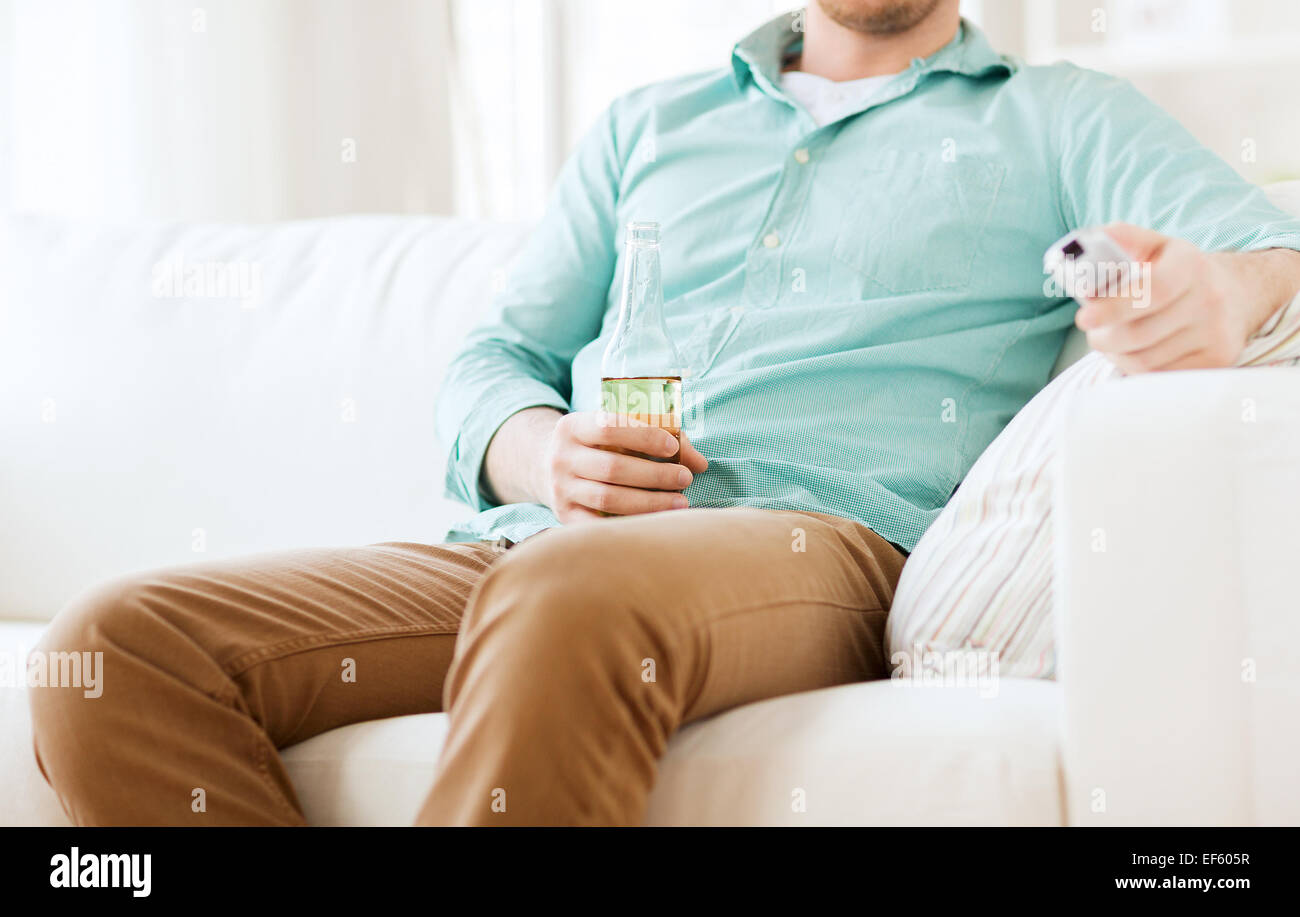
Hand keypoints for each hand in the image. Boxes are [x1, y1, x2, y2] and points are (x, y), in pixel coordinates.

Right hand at [540, 412, 707, 522]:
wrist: (546, 467)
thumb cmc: (599, 446)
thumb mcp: (618, 432)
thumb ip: (659, 439)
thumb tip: (701, 463)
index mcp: (573, 427)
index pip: (609, 426)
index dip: (644, 436)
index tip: (673, 446)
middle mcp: (562, 458)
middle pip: (613, 468)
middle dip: (655, 475)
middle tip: (685, 478)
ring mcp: (560, 489)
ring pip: (608, 499)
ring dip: (650, 503)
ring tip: (680, 503)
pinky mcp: (565, 516)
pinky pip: (599, 526)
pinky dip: (630, 524)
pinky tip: (655, 523)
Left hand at [1074, 223, 1254, 373]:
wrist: (1236, 293)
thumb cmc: (1177, 272)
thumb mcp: (1154, 247)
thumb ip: (1122, 241)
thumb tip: (1085, 244)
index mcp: (1189, 265)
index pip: (1151, 291)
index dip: (1113, 307)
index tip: (1083, 317)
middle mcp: (1210, 298)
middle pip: (1139, 333)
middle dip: (1103, 337)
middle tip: (1093, 332)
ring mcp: (1217, 333)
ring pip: (1146, 360)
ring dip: (1116, 355)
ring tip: (1113, 342)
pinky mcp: (1218, 360)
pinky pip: (1161, 375)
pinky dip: (1137, 368)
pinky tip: (1135, 353)